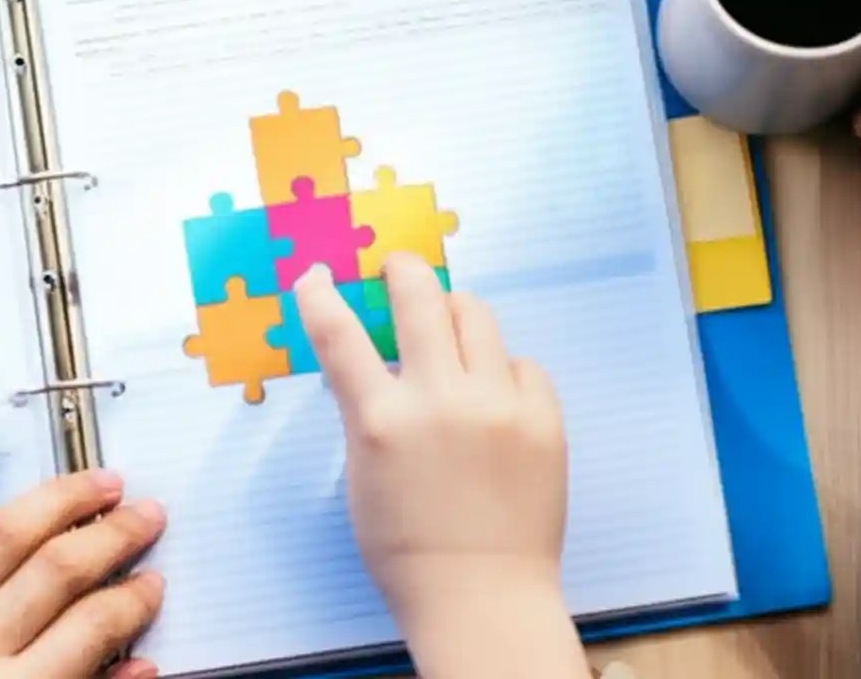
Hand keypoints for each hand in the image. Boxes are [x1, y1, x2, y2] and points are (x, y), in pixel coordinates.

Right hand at [295, 253, 587, 677]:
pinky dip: (502, 372)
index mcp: (382, 421)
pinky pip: (520, 364)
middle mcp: (441, 400)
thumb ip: (367, 413)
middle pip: (420, 298)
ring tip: (451, 331)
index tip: (316, 275)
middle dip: (403, 270)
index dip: (320, 297)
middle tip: (398, 266)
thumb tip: (374, 361)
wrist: (482, 593)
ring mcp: (499, 404)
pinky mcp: (544, 416)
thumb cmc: (406, 548)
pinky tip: (496, 401)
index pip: (339, 336)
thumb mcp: (363, 476)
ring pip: (476, 315)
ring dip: (454, 313)